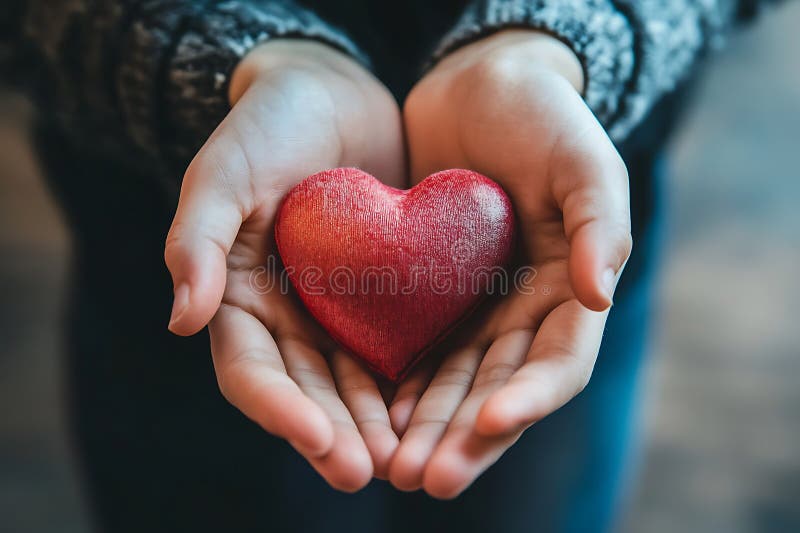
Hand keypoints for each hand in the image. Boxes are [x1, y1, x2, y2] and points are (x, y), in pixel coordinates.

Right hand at [165, 40, 404, 489]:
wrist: (331, 93)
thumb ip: (197, 239)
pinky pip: (395, 345)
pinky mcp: (383, 294)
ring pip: (352, 382)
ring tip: (402, 459)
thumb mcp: (224, 170)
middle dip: (334, 434)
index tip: (318, 440)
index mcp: (236, 297)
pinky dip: (409, 382)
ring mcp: (334, 310)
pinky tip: (434, 409)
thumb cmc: (268, 124)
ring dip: (373, 424)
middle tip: (366, 471)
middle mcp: (285, 316)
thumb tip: (181, 322)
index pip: (251, 370)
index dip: (280, 409)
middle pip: (306, 391)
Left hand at [387, 30, 631, 497]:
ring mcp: (479, 306)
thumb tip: (600, 298)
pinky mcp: (433, 293)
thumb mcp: (582, 158)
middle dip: (466, 437)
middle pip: (500, 389)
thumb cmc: (541, 114)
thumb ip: (599, 223)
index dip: (530, 399)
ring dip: (429, 428)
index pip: (558, 363)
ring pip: (456, 383)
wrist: (480, 84)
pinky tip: (377, 414)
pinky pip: (420, 349)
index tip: (488, 424)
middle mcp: (525, 311)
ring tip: (396, 466)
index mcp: (571, 289)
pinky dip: (402, 386)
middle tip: (426, 478)